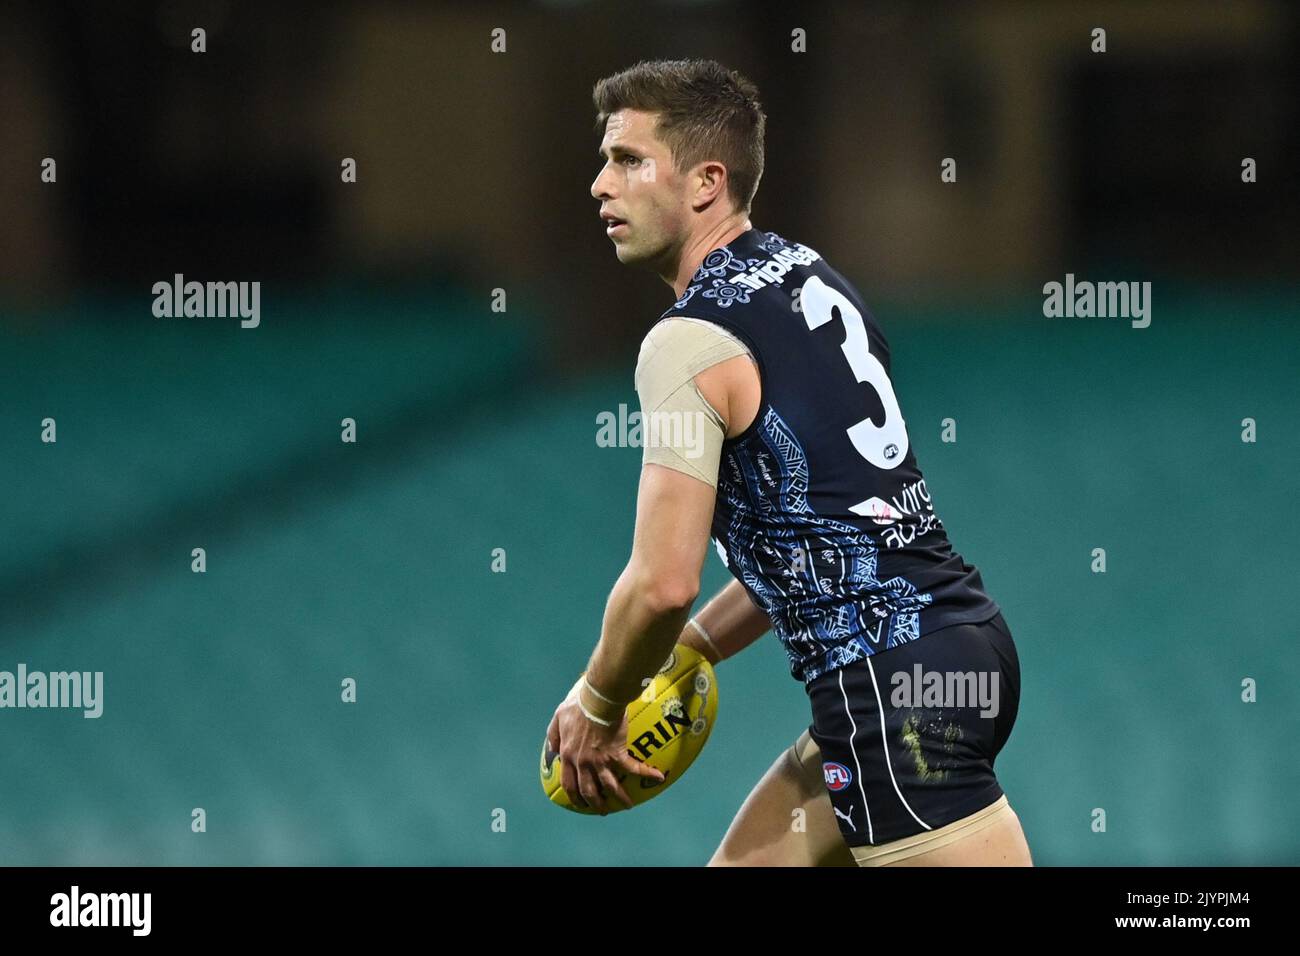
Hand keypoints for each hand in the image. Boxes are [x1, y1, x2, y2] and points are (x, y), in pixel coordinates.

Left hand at [545, 678, 663, 813]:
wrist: (597, 700)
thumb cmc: (577, 706)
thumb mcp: (558, 719)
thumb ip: (554, 736)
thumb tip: (553, 750)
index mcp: (568, 755)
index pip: (568, 783)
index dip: (574, 795)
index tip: (579, 802)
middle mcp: (583, 763)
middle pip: (588, 791)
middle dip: (595, 803)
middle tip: (603, 809)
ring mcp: (600, 760)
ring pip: (609, 787)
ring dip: (619, 798)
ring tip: (628, 805)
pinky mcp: (617, 753)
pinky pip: (633, 767)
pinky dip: (646, 773)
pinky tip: (657, 777)